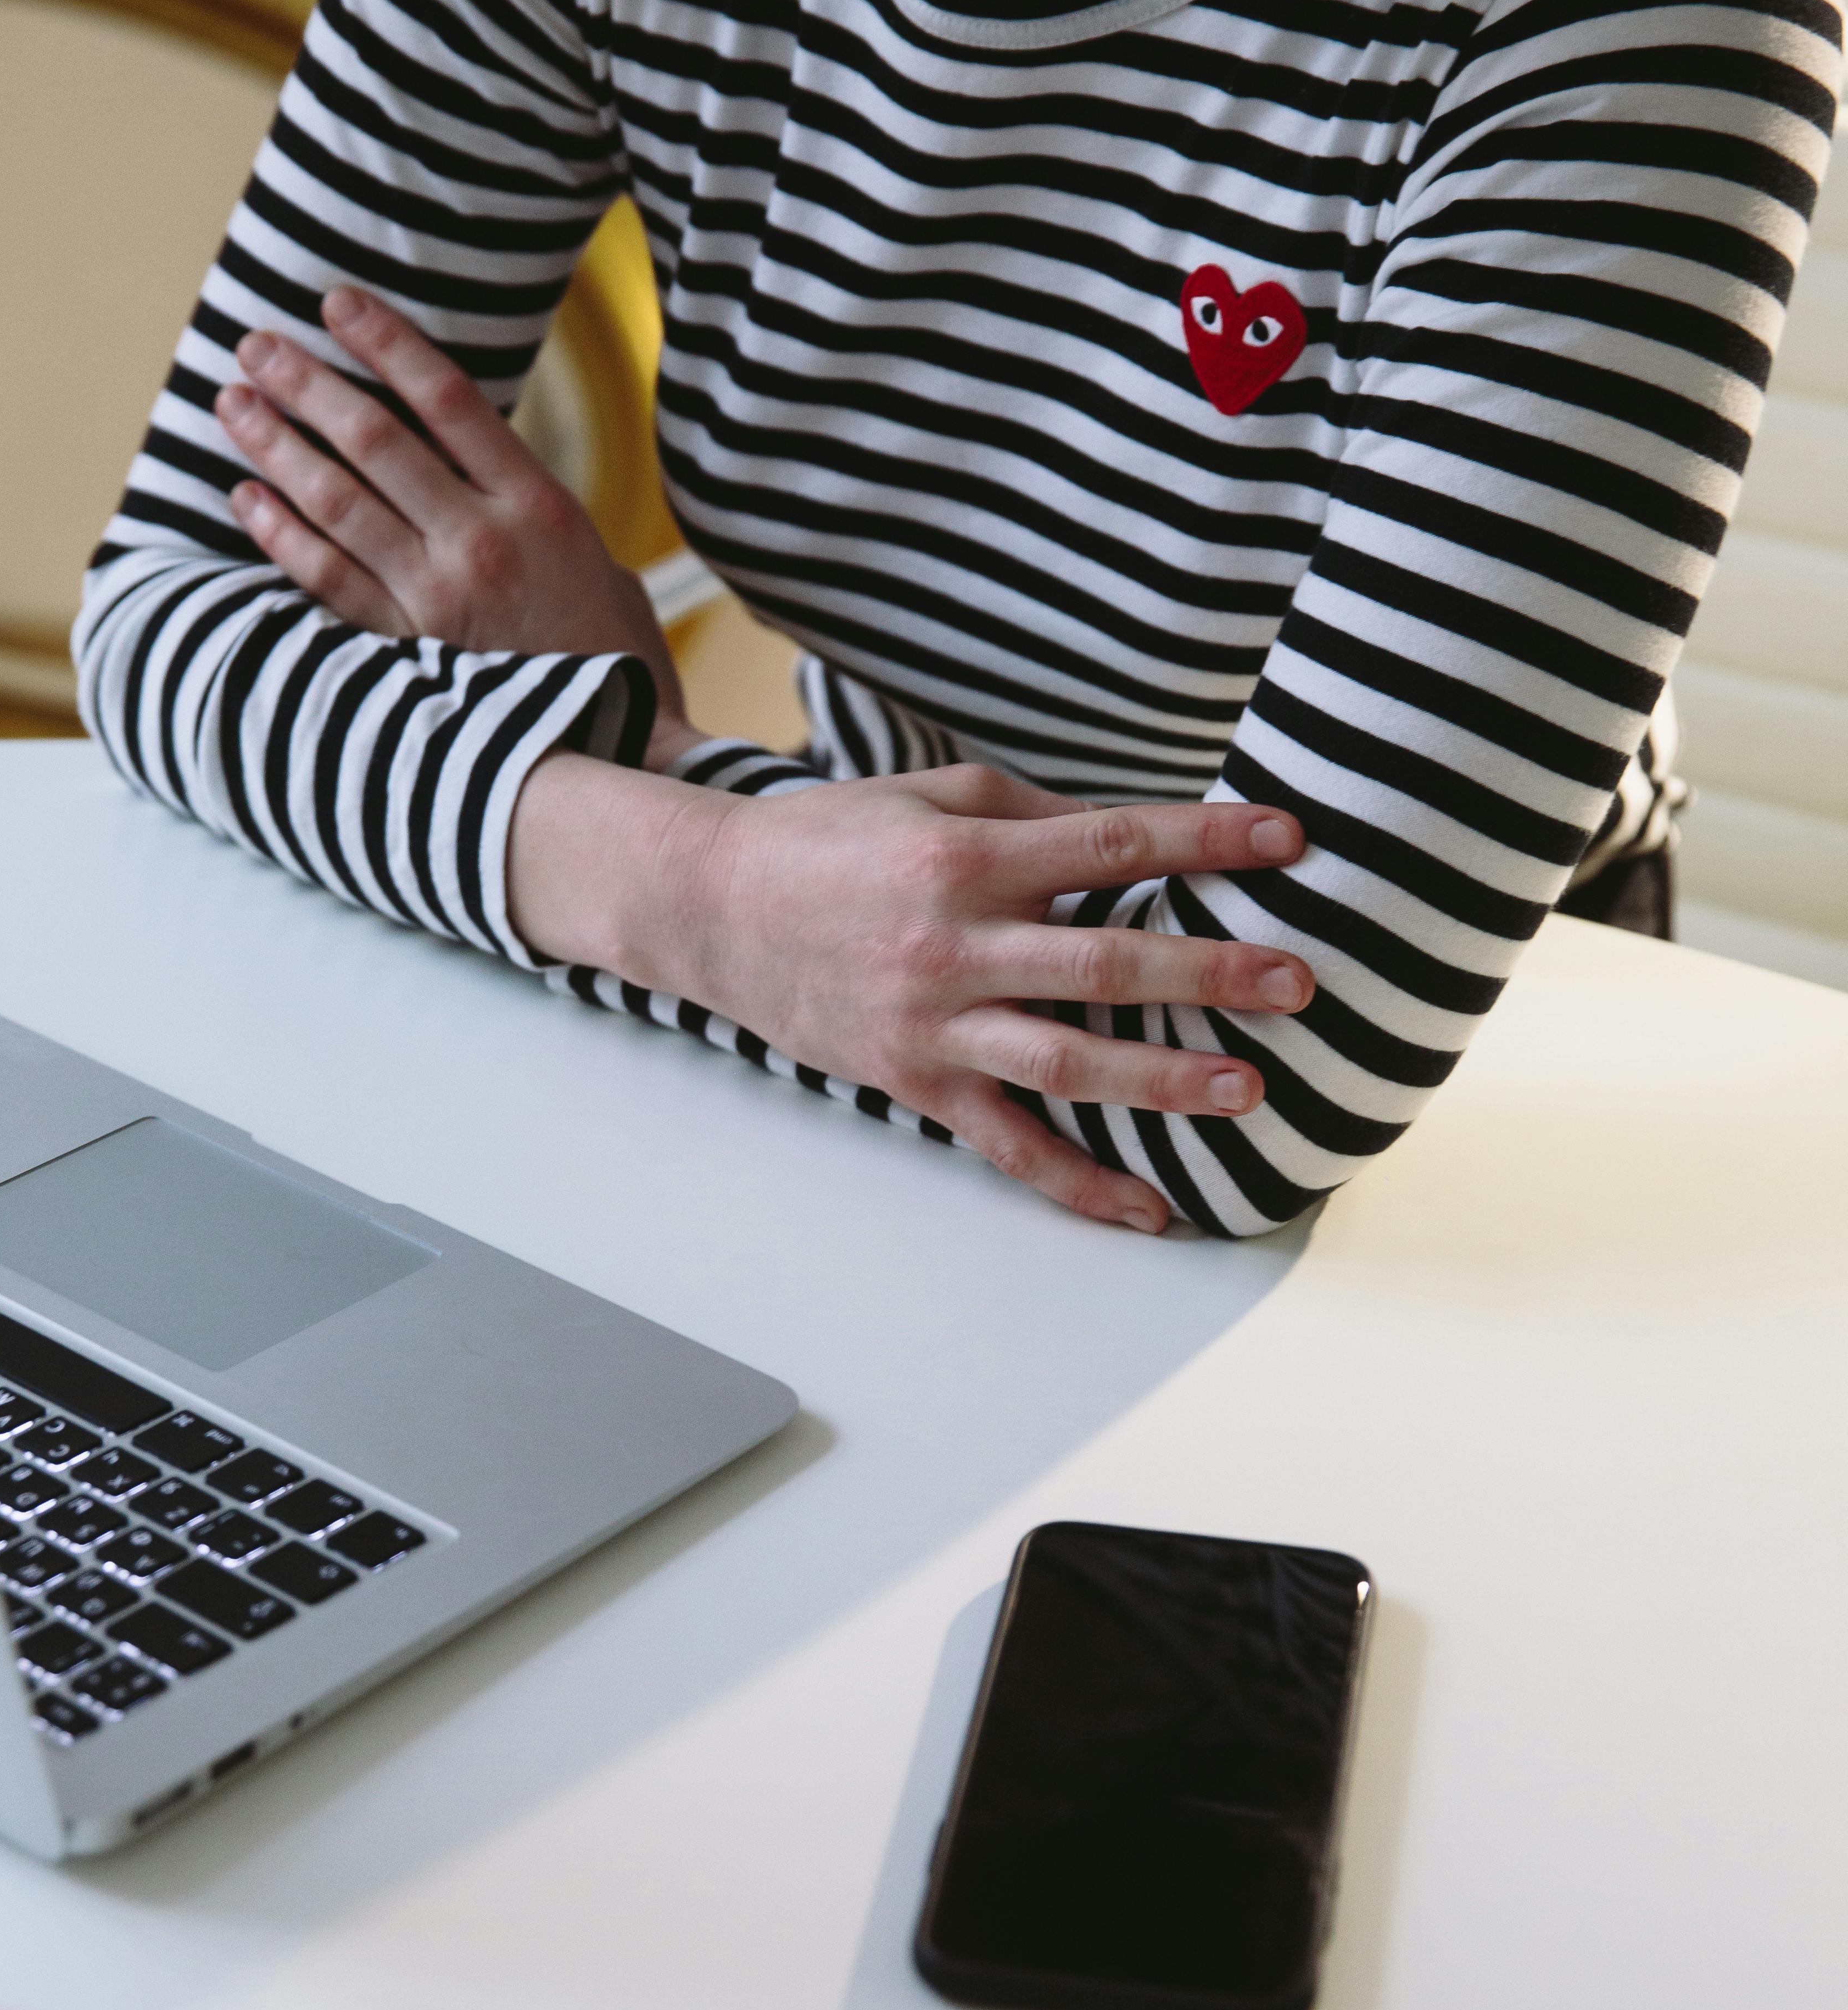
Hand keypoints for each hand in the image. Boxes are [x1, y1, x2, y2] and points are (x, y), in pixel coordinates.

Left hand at [214, 286, 685, 712]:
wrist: (621, 754)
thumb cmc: (615, 657)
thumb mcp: (597, 560)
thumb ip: (531, 510)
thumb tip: (479, 470)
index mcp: (536, 505)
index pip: (447, 399)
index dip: (386, 342)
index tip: (337, 304)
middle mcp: (480, 542)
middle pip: (376, 440)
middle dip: (308, 384)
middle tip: (258, 344)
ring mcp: (437, 598)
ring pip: (336, 501)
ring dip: (277, 446)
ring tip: (234, 403)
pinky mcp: (405, 651)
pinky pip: (326, 579)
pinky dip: (280, 534)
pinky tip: (246, 497)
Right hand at [510, 755, 1312, 1230]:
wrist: (712, 909)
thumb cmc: (829, 842)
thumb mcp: (931, 798)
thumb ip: (1035, 818)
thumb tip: (1140, 838)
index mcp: (963, 859)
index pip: (1109, 844)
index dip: (1203, 840)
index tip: (1285, 837)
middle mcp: (950, 946)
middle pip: (1100, 964)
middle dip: (1206, 975)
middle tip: (1297, 981)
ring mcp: (932, 1026)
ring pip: (1063, 1062)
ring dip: (1160, 1082)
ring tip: (1246, 1090)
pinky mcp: (915, 1085)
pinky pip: (1008, 1146)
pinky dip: (1078, 1184)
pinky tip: (1148, 1211)